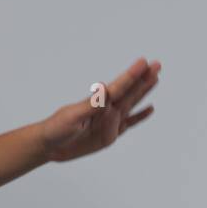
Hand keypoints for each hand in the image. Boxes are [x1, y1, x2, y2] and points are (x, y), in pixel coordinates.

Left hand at [39, 57, 160, 162]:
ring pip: (132, 103)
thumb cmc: (56, 128)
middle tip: (157, 64)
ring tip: (155, 78)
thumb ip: (92, 105)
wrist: (49, 145)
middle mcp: (106, 109)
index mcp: (97, 103)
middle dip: (143, 79)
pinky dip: (140, 116)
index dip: (132, 75)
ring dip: (143, 91)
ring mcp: (109, 121)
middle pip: (129, 92)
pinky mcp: (110, 134)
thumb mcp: (73, 117)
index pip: (119, 86)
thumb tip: (106, 89)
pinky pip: (129, 123)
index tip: (144, 62)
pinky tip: (149, 108)